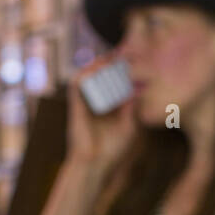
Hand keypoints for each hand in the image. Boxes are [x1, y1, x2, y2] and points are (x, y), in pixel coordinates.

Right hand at [66, 54, 137, 173]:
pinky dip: (86, 72)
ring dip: (98, 64)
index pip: (115, 82)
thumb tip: (138, 87)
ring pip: (89, 76)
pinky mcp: (76, 105)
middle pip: (102, 75)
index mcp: (109, 106)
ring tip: (112, 56)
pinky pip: (77, 83)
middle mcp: (97, 101)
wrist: (95, 164)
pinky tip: (98, 66)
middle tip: (125, 51)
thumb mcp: (129, 126)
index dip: (123, 70)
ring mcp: (85, 102)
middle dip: (112, 62)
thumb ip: (132, 108)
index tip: (136, 59)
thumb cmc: (112, 150)